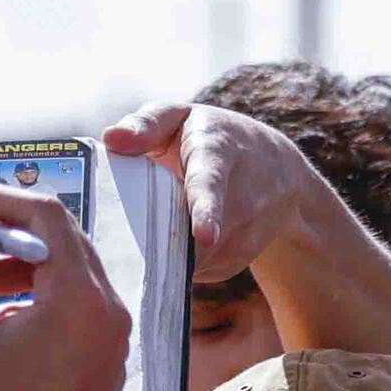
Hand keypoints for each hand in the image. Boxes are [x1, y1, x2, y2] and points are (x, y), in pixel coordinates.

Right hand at [0, 184, 126, 390]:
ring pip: (64, 278)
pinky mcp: (103, 367)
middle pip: (59, 242)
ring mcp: (111, 342)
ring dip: (12, 271)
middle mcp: (108, 314)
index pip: (45, 217)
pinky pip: (71, 312)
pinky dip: (30, 302)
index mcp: (80, 300)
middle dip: (1, 234)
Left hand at [101, 101, 332, 286]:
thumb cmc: (213, 138)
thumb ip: (147, 124)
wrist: (280, 172)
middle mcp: (241, 197)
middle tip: (138, 253)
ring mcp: (244, 234)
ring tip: (153, 233)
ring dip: (166, 255)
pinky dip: (176, 264)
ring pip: (195, 260)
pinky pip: (195, 272)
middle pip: (201, 237)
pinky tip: (173, 243)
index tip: (205, 235)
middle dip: (170, 248)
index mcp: (218, 153)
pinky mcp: (236, 261)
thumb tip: (110, 139)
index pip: (211, 183)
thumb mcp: (182, 118)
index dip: (207, 209)